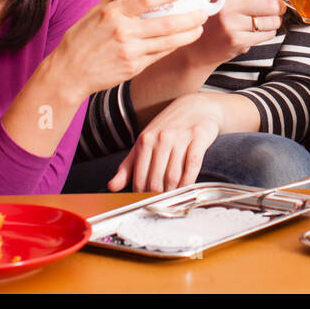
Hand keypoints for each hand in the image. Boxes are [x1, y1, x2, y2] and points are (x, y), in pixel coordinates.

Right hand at [53, 0, 205, 99]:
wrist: (68, 73)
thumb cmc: (79, 40)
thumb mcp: (93, 14)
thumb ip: (113, 1)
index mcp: (113, 13)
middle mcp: (123, 32)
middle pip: (166, 23)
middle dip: (190, 18)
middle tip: (203, 12)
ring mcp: (130, 52)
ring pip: (168, 41)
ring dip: (188, 34)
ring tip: (199, 27)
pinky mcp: (133, 68)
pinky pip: (160, 55)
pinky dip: (173, 46)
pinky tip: (182, 41)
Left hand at [108, 92, 224, 192]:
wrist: (196, 106)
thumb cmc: (168, 127)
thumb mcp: (145, 142)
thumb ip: (128, 165)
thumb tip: (111, 186)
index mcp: (145, 140)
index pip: (139, 178)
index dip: (142, 195)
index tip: (146, 202)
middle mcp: (161, 137)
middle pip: (156, 180)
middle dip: (158, 196)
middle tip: (161, 202)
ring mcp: (180, 137)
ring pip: (174, 176)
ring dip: (173, 191)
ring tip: (173, 196)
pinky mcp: (198, 137)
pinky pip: (192, 166)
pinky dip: (189, 181)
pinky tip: (187, 186)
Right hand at [190, 0, 285, 66]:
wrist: (197, 45)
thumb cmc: (218, 15)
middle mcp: (230, 5)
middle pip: (274, 3)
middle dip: (279, 7)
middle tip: (273, 9)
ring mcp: (232, 24)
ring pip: (274, 21)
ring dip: (274, 22)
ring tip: (261, 21)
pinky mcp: (237, 42)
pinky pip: (268, 35)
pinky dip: (267, 33)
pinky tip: (254, 32)